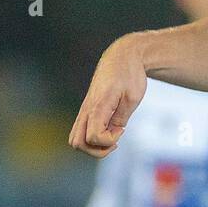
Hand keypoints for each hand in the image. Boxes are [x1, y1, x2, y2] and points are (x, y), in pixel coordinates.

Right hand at [69, 35, 146, 156]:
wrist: (122, 56)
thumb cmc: (130, 75)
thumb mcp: (132, 98)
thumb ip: (120, 118)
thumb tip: (111, 132)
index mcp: (98, 106)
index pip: (94, 137)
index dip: (109, 140)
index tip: (122, 129)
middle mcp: (86, 110)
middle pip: (76, 144)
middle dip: (97, 150)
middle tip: (115, 140)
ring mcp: (84, 110)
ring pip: (74, 140)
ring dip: (93, 146)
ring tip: (111, 136)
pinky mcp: (86, 110)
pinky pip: (80, 131)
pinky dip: (92, 138)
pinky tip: (108, 129)